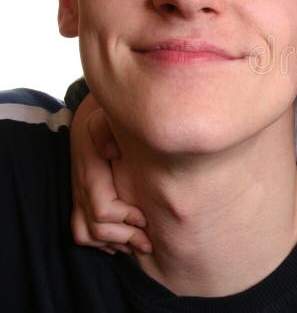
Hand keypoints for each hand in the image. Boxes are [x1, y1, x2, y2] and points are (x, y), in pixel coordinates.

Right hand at [70, 94, 151, 254]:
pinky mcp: (81, 201)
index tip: (145, 218)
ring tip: (137, 244)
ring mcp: (79, 196)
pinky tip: (123, 241)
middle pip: (95, 229)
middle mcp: (82, 189)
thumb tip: (110, 152)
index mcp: (91, 173)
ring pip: (84, 235)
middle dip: (124, 238)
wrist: (91, 121)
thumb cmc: (107, 121)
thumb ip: (107, 131)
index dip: (124, 219)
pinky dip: (101, 243)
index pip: (102, 210)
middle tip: (149, 241)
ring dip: (112, 244)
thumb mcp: (106, 119)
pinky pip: (81, 231)